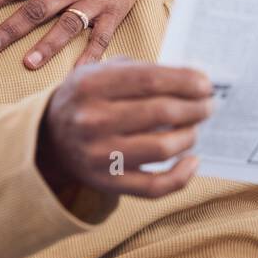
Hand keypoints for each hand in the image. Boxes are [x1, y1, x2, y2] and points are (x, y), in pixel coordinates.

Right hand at [37, 59, 212, 201]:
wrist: (49, 138)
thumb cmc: (87, 99)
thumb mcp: (100, 72)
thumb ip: (141, 70)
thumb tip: (193, 80)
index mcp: (91, 85)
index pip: (150, 79)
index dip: (185, 80)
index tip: (206, 83)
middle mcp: (92, 120)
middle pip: (161, 112)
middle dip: (195, 107)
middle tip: (208, 105)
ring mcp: (99, 155)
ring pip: (162, 148)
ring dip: (190, 136)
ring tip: (195, 127)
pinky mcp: (107, 184)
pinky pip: (155, 187)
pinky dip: (181, 176)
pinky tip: (192, 161)